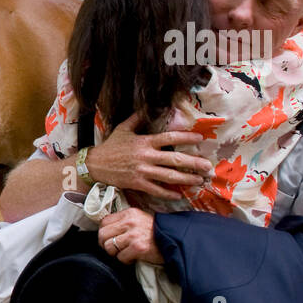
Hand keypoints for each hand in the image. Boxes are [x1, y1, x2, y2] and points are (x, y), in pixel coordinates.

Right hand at [86, 114, 213, 199]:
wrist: (95, 165)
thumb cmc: (111, 146)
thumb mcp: (123, 129)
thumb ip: (138, 118)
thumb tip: (149, 107)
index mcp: (145, 142)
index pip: (169, 137)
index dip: (186, 137)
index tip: (200, 138)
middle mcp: (146, 156)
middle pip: (175, 159)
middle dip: (194, 163)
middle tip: (208, 167)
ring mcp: (142, 171)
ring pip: (169, 176)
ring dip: (186, 179)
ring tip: (199, 180)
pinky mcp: (137, 183)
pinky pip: (156, 190)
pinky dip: (168, 193)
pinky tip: (178, 195)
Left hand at [98, 207, 163, 264]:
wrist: (175, 241)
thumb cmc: (156, 233)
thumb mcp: (140, 220)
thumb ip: (124, 222)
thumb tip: (106, 231)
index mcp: (129, 213)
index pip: (104, 222)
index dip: (104, 233)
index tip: (109, 239)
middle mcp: (130, 222)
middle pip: (102, 235)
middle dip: (106, 245)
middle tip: (114, 249)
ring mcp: (134, 235)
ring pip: (109, 247)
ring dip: (116, 253)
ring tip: (125, 253)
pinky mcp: (138, 247)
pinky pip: (121, 257)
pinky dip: (126, 260)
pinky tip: (133, 257)